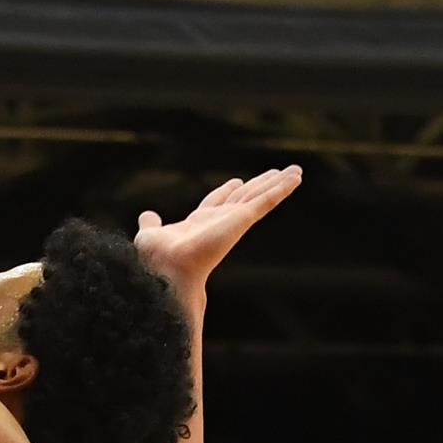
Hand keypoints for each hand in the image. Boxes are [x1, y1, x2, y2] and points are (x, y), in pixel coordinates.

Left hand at [135, 165, 302, 305]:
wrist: (168, 269)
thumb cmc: (157, 258)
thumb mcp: (150, 234)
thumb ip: (151, 224)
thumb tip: (146, 216)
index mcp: (199, 223)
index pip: (216, 203)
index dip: (226, 191)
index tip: (235, 181)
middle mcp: (220, 221)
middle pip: (243, 197)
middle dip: (258, 185)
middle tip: (275, 173)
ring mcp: (233, 221)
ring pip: (260, 197)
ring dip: (278, 184)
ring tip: (295, 172)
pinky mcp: (242, 220)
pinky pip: (266, 201)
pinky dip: (282, 189)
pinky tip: (295, 178)